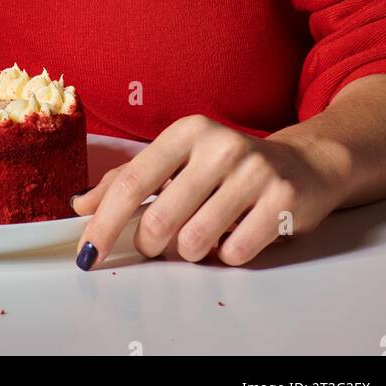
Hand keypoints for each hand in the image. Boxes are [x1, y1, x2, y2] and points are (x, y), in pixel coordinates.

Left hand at [70, 114, 350, 269]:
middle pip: (159, 220)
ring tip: (208, 230)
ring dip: (193, 250)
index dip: (104, 222)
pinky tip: (239, 232)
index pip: (131, 182)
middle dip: (153, 245)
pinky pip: (234, 253)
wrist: (303, 163)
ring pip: (195, 242)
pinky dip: (228, 254)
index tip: (88, 252)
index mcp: (186, 132)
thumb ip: (129, 180)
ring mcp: (253, 171)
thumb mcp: (178, 161)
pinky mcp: (282, 200)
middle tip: (162, 242)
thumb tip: (81, 204)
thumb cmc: (228, 167)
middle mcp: (219, 145)